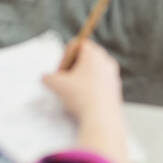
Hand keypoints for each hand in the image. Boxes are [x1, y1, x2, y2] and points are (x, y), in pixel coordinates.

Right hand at [43, 41, 127, 162]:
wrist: (102, 118)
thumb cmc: (82, 97)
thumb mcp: (56, 84)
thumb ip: (48, 77)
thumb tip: (46, 78)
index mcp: (94, 54)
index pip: (77, 44)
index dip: (64, 56)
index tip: (61, 71)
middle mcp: (106, 62)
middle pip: (85, 58)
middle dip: (73, 68)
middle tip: (65, 81)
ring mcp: (113, 76)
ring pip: (92, 71)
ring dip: (81, 79)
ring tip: (73, 93)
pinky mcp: (115, 90)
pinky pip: (99, 84)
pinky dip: (90, 89)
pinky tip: (83, 101)